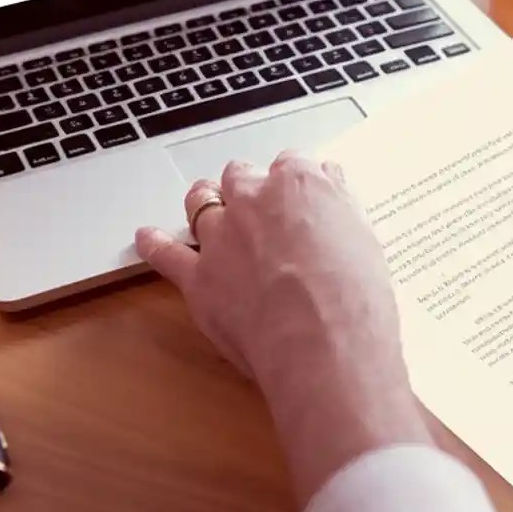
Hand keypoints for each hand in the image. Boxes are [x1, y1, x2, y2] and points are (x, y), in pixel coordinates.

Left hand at [133, 151, 430, 504]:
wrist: (322, 346)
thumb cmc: (354, 297)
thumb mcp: (366, 238)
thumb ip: (341, 204)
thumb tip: (331, 183)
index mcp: (298, 183)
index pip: (291, 165)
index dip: (295, 184)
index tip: (302, 200)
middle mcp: (252, 199)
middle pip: (240, 176)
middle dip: (248, 189)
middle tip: (262, 212)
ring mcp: (220, 236)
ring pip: (200, 203)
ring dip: (205, 204)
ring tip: (211, 213)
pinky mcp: (197, 277)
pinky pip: (166, 253)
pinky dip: (154, 244)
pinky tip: (147, 238)